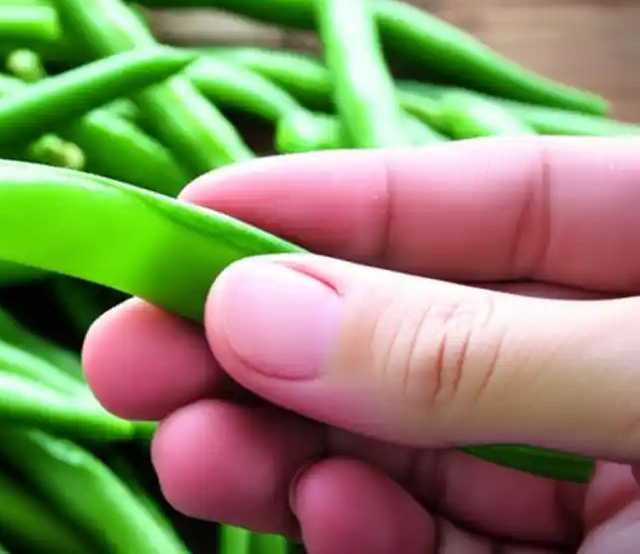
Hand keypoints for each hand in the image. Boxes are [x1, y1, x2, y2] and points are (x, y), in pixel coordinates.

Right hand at [82, 136, 639, 551]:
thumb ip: (465, 350)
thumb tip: (252, 309)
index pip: (488, 200)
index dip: (334, 201)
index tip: (188, 213)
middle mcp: (612, 364)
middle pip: (408, 328)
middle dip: (263, 340)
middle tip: (129, 355)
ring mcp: (596, 485)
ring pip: (399, 447)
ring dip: (282, 448)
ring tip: (191, 454)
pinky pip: (438, 547)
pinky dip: (362, 533)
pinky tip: (320, 516)